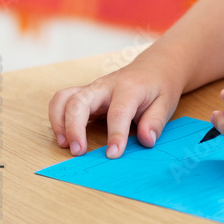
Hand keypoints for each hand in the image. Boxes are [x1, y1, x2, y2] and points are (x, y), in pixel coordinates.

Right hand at [48, 50, 183, 159]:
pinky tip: (64, 137)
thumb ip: (155, 122)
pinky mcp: (85, 94)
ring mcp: (92, 89)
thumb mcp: (166, 103)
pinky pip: (62, 101)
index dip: (115, 134)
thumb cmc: (159, 87)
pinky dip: (57, 118)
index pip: (118, 111)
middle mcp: (106, 86)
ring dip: (59, 122)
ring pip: (64, 98)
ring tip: (66, 145)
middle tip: (78, 152)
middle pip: (80, 100)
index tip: (113, 155)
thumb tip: (145, 140)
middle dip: (74, 127)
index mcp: (129, 88)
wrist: (153, 67)